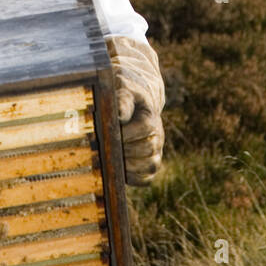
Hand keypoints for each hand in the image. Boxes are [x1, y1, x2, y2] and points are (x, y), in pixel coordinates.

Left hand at [106, 36, 165, 185]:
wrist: (133, 100)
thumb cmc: (124, 93)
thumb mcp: (122, 88)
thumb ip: (123, 99)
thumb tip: (121, 116)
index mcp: (150, 115)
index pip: (145, 127)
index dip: (127, 133)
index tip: (111, 132)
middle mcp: (157, 134)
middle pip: (148, 148)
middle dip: (126, 150)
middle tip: (108, 147)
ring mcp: (155, 150)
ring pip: (150, 165)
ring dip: (130, 165)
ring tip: (113, 159)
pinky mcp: (150, 163)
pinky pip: (147, 178)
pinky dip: (134, 178)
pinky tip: (119, 170)